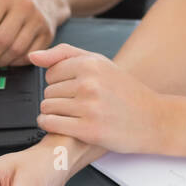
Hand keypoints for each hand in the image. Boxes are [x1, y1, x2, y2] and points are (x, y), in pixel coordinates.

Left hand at [31, 44, 165, 153]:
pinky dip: (50, 126)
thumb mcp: (99, 63)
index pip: (50, 72)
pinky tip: (62, 125)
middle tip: (76, 104)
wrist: (153, 119)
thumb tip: (32, 56)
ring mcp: (89, 108)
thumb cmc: (125, 92)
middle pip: (48, 92)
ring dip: (53, 114)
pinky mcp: (88, 130)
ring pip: (47, 108)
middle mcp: (89, 84)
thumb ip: (64, 55)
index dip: (59, 82)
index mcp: (91, 64)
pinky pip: (51, 124)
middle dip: (57, 99)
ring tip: (71, 115)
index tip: (72, 88)